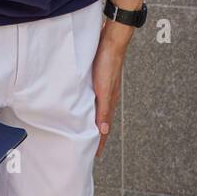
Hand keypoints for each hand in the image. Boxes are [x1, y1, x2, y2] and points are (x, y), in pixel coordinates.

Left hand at [91, 25, 128, 155]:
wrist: (112, 40)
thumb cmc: (108, 62)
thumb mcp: (104, 88)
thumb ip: (103, 109)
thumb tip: (104, 130)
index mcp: (110, 101)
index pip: (105, 127)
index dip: (101, 141)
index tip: (96, 155)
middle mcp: (108, 96)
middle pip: (102, 120)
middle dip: (98, 134)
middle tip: (90, 147)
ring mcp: (104, 87)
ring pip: (98, 109)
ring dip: (94, 121)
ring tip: (87, 130)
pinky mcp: (100, 78)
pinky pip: (95, 98)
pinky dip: (91, 107)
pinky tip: (85, 104)